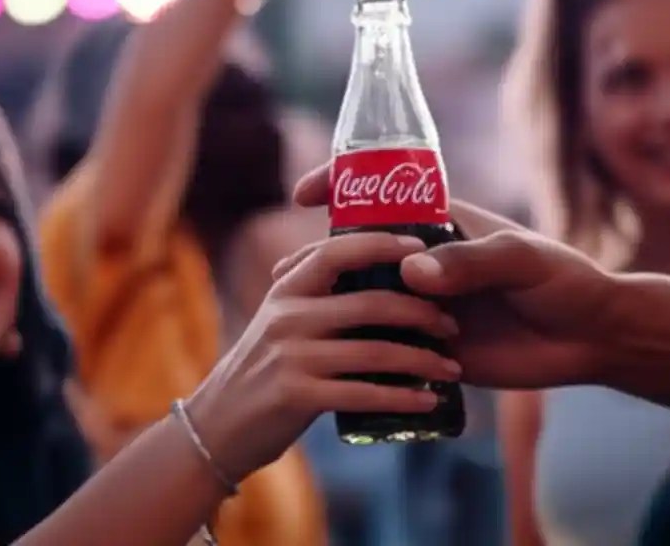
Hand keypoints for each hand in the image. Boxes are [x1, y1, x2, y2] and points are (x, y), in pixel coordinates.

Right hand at [184, 232, 460, 480]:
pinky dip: (404, 397)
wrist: (217, 426)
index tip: (421, 247)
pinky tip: (429, 401)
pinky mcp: (298, 396)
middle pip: (369, 303)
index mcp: (286, 289)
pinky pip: (365, 394)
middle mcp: (288, 316)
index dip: (382, 244)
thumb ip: (316, 296)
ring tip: (453, 366)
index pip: (336, 251)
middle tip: (453, 323)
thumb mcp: (279, 320)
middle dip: (421, 312)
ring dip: (423, 360)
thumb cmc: (262, 369)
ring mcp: (292, 356)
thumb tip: (373, 269)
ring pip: (375, 352)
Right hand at [290, 163, 618, 388]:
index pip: (376, 194)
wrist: (592, 340)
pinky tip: (362, 370)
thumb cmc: (564, 285)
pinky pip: (386, 355)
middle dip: (324, 261)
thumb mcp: (522, 264)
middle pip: (356, 253)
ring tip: (323, 329)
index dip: (337, 186)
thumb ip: (471, 262)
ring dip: (350, 316)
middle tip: (294, 278)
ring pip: (364, 306)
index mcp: (439, 224)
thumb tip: (411, 273)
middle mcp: (422, 262)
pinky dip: (373, 362)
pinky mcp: (428, 350)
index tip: (302, 194)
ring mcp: (422, 306)